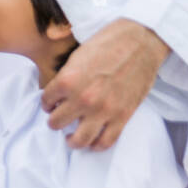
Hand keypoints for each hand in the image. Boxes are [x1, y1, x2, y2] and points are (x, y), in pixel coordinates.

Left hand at [41, 18, 169, 149]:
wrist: (141, 41)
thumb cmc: (109, 43)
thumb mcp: (78, 56)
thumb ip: (67, 77)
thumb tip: (59, 93)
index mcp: (67, 80)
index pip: (46, 101)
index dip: (47, 103)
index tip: (51, 104)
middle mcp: (82, 99)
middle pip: (56, 123)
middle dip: (55, 121)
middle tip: (59, 119)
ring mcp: (102, 110)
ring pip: (78, 140)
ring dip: (72, 140)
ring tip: (71, 138)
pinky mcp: (122, 116)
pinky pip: (105, 142)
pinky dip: (97, 145)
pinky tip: (93, 141)